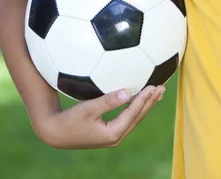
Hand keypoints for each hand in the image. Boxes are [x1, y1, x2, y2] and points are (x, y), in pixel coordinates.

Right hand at [36, 85, 165, 148]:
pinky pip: (128, 118)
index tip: (153, 86)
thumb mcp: (87, 109)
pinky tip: (139, 99)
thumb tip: (128, 92)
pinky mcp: (109, 132)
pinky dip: (136, 107)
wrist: (55, 133)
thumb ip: (108, 101)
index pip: (133, 113)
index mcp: (112, 133)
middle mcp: (115, 137)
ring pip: (134, 118)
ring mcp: (113, 136)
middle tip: (162, 88)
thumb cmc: (70, 120)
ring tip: (157, 93)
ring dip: (146, 105)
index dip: (144, 99)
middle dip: (150, 102)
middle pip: (138, 117)